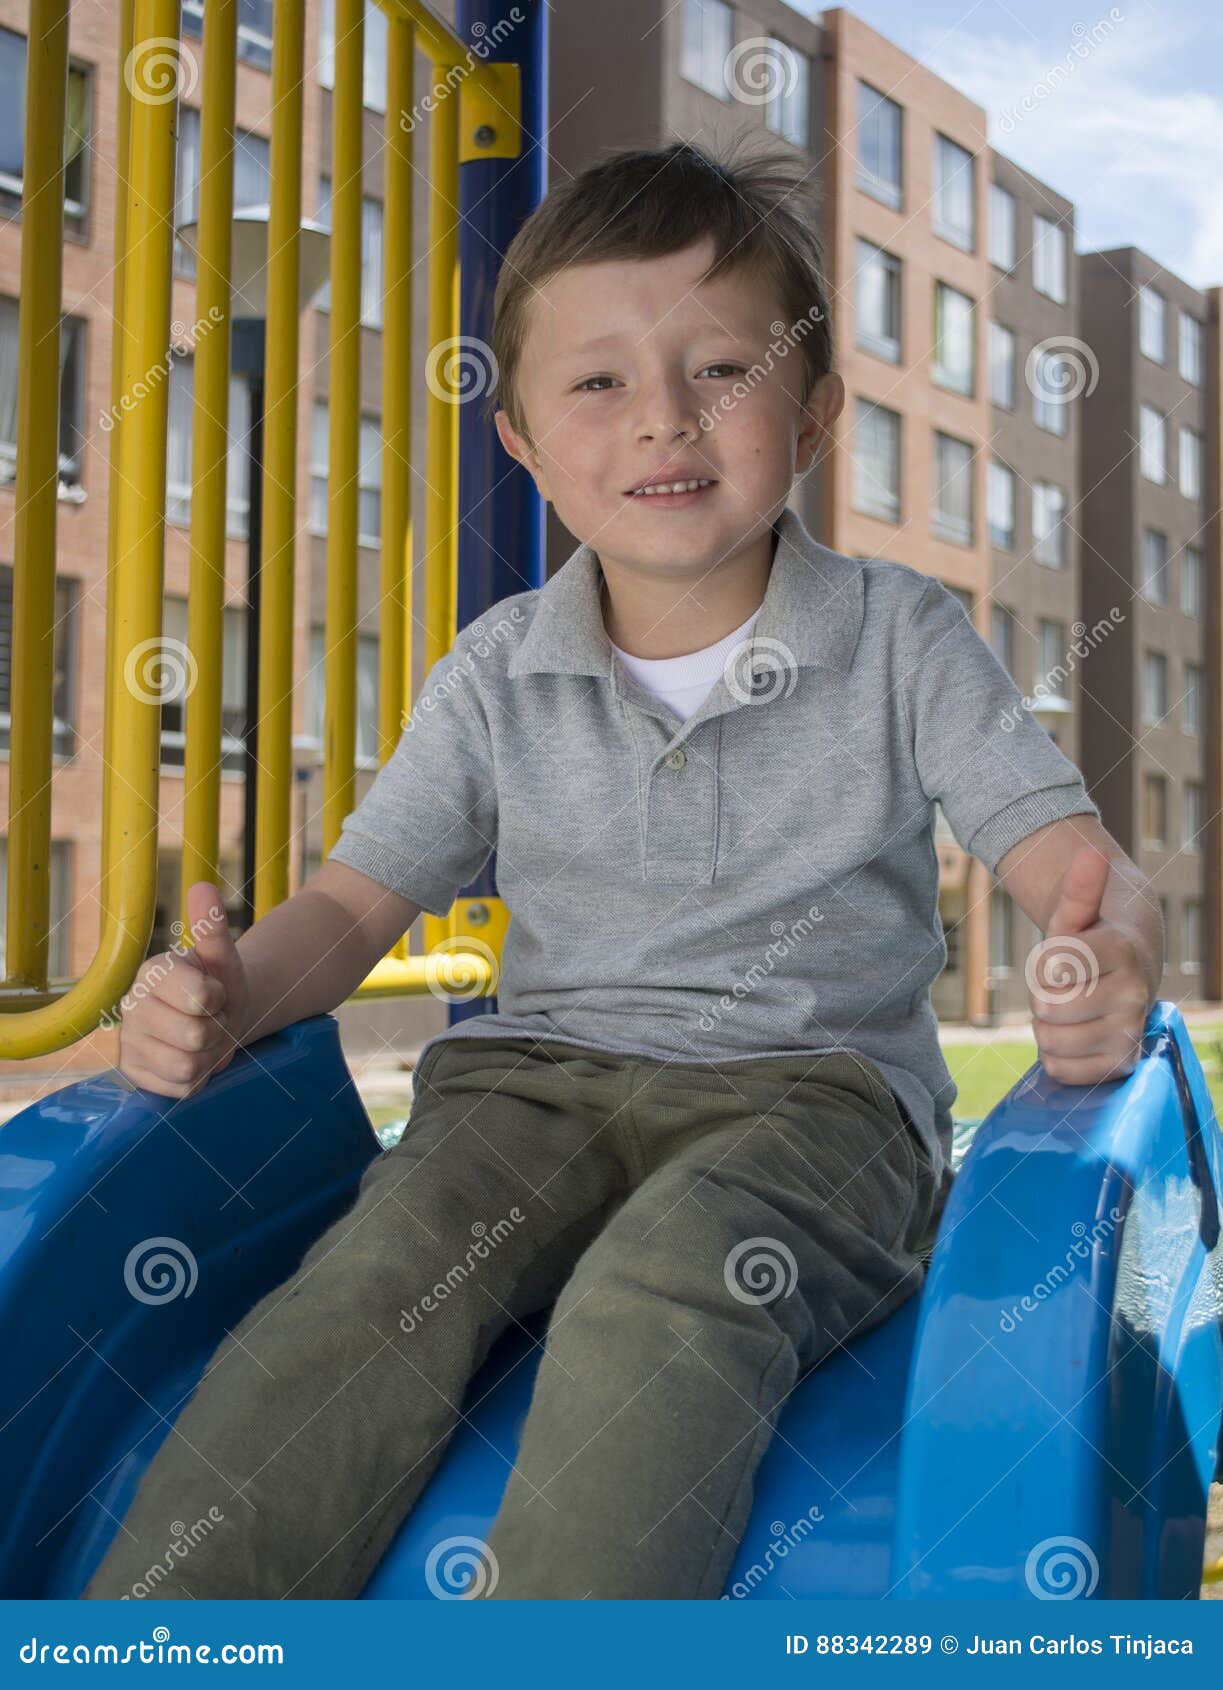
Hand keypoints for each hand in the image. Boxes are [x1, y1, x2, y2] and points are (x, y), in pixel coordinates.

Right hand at [116, 881, 250, 1098]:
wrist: (218, 1018)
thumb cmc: (220, 984)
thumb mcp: (223, 957)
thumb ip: (212, 925)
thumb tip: (202, 887)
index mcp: (151, 972)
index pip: (201, 998)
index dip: (219, 999)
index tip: (213, 992)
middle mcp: (131, 1005)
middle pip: (195, 1036)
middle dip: (217, 1030)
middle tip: (211, 1019)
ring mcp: (129, 1042)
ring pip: (188, 1066)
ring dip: (209, 1057)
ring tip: (203, 1039)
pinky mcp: (135, 1074)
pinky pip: (181, 1089)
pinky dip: (199, 1079)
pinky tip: (192, 1058)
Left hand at [1026, 844, 1152, 1087]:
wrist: (1125, 976)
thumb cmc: (1091, 942)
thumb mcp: (1076, 914)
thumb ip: (1080, 887)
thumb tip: (1091, 851)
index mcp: (1121, 952)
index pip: (1048, 970)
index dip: (1043, 964)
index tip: (1062, 958)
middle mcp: (1134, 995)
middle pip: (1046, 1007)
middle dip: (1043, 994)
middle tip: (1064, 986)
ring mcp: (1130, 1034)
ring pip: (1050, 1041)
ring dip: (1047, 1026)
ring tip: (1070, 1009)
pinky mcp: (1120, 1066)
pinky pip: (1059, 1069)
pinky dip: (1055, 1056)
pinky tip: (1074, 1036)